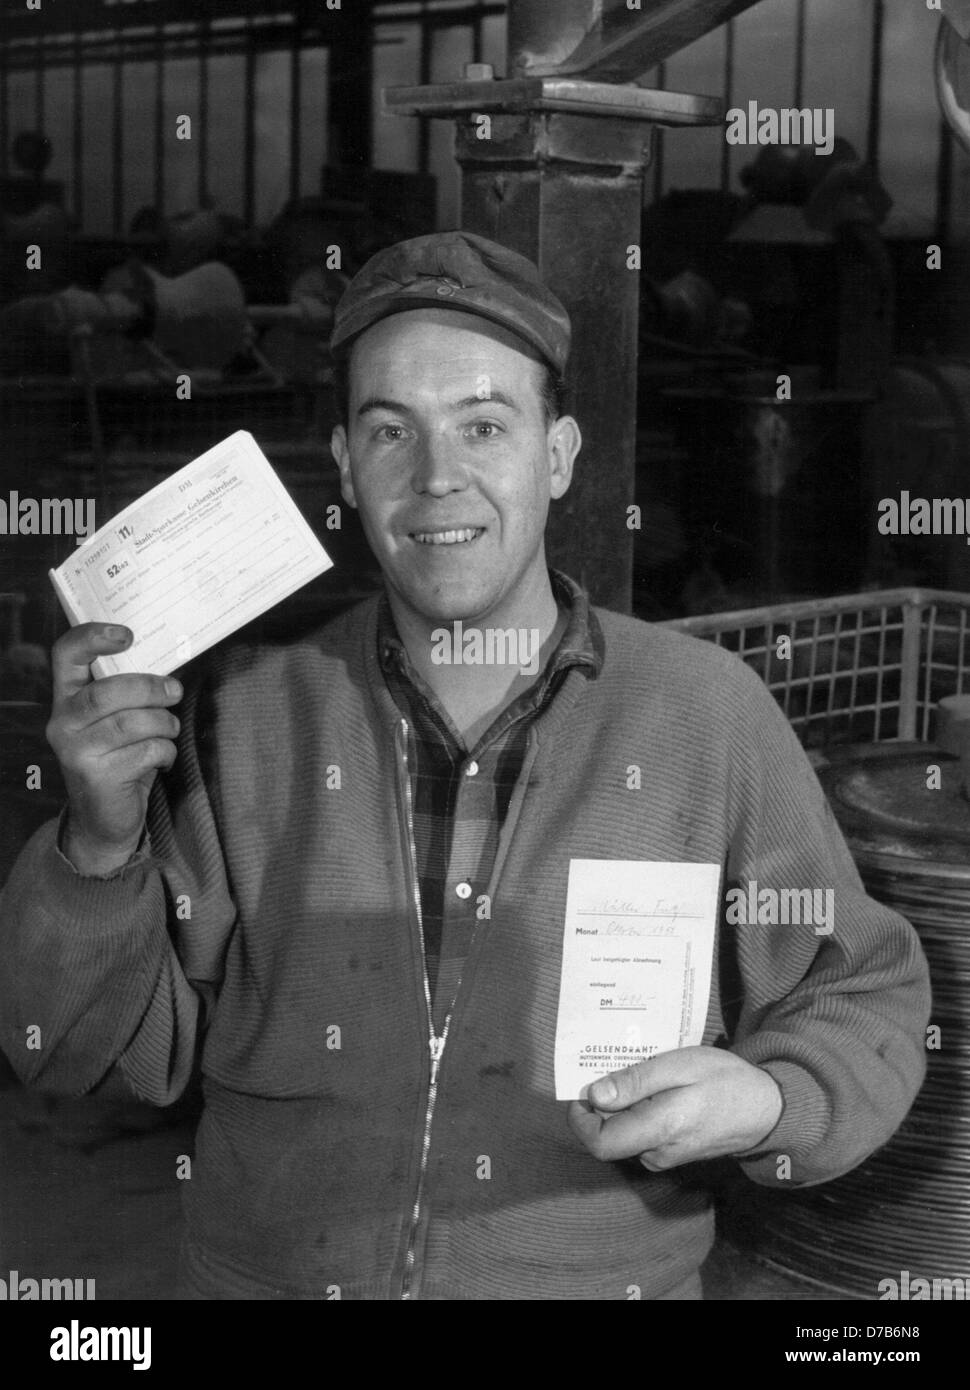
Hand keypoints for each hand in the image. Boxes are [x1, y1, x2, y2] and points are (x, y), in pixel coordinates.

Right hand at [46, 624, 182, 873]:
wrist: (104, 820)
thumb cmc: (119, 758)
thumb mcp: (115, 721)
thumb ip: (127, 694)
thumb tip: (167, 666)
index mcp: (66, 698)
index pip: (66, 655)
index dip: (93, 637)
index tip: (127, 635)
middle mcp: (63, 722)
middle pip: (107, 691)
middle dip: (150, 688)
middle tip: (174, 691)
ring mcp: (76, 751)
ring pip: (132, 722)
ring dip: (164, 724)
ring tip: (170, 730)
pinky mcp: (97, 776)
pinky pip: (146, 751)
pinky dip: (165, 752)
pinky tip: (162, 759)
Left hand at [567, 1046, 783, 1171]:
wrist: (767, 1109)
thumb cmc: (725, 1080)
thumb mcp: (680, 1065)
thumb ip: (636, 1082)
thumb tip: (594, 1096)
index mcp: (659, 1129)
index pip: (601, 1144)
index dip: (582, 1120)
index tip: (582, 1091)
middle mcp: (659, 1153)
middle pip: (610, 1138)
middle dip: (604, 1107)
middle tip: (616, 1070)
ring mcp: (667, 1157)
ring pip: (627, 1137)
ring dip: (623, 1109)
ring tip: (643, 1077)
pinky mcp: (674, 1154)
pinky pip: (643, 1137)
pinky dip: (640, 1115)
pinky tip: (657, 1092)